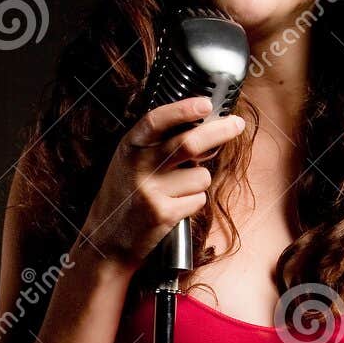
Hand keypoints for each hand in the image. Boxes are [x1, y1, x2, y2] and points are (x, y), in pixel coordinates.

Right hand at [79, 95, 244, 272]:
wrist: (107, 239)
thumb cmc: (126, 196)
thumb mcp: (131, 161)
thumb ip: (159, 144)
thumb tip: (205, 129)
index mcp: (130, 147)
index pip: (157, 120)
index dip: (183, 109)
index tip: (205, 103)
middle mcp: (139, 166)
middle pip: (189, 143)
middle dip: (220, 131)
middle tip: (236, 125)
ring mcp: (151, 190)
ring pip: (201, 176)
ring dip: (199, 182)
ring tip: (177, 191)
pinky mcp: (163, 213)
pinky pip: (199, 200)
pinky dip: (194, 203)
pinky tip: (175, 207)